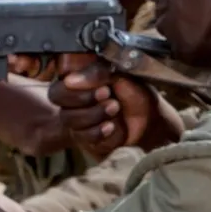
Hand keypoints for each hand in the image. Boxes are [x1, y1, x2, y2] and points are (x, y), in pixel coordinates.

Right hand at [9, 53, 170, 155]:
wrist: (151, 118)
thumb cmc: (135, 92)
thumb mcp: (119, 74)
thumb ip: (95, 73)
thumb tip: (71, 79)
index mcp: (78, 83)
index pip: (59, 88)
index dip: (75, 89)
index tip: (100, 85)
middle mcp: (74, 102)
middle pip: (60, 104)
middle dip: (85, 101)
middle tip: (107, 94)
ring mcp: (79, 122)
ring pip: (71, 121)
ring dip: (95, 114)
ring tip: (115, 108)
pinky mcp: (87, 138)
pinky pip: (83, 138)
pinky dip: (99, 131)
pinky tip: (113, 126)